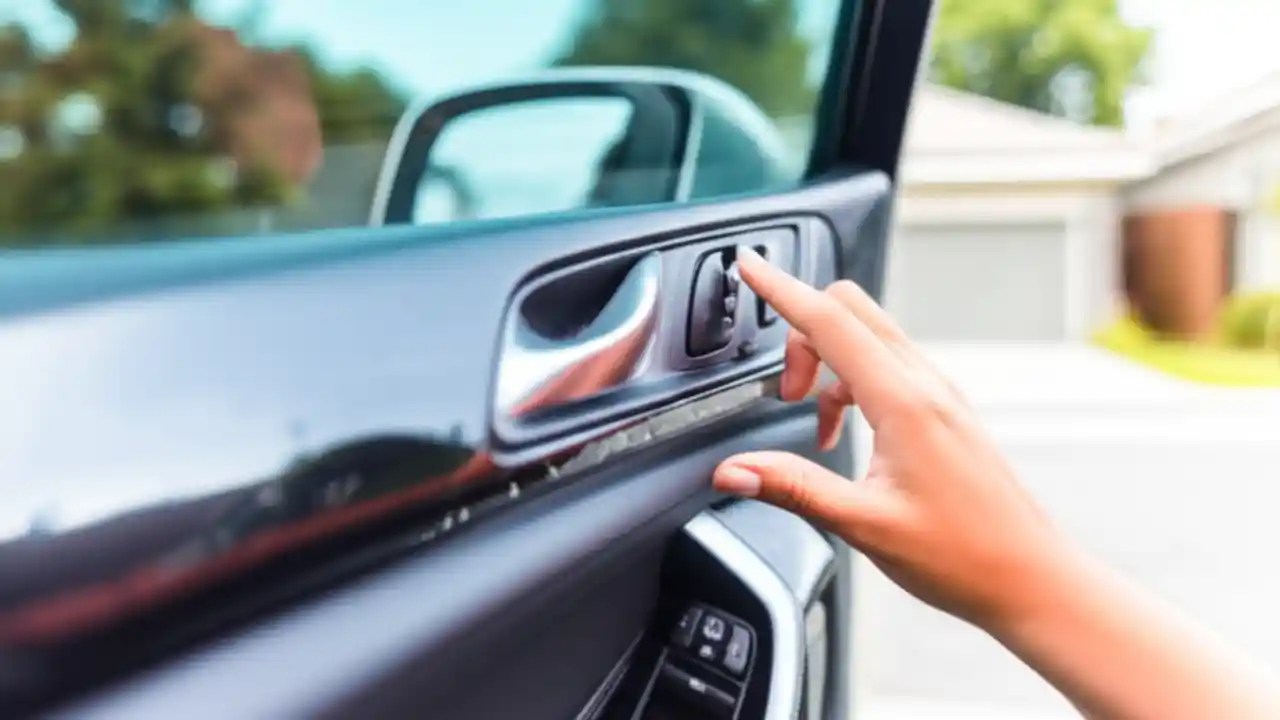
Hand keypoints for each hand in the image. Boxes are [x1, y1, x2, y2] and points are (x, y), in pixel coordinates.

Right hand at [713, 247, 1071, 629]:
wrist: (1030, 577)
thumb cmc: (962, 555)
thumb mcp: (863, 525)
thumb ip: (793, 487)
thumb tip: (733, 470)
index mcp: (904, 402)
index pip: (829, 322)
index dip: (781, 291)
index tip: (749, 266)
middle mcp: (926, 384)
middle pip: (850, 310)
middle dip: (801, 330)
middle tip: (782, 389)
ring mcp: (939, 393)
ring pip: (869, 336)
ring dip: (827, 360)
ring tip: (810, 423)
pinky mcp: (944, 410)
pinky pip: (887, 366)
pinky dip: (851, 381)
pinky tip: (843, 434)